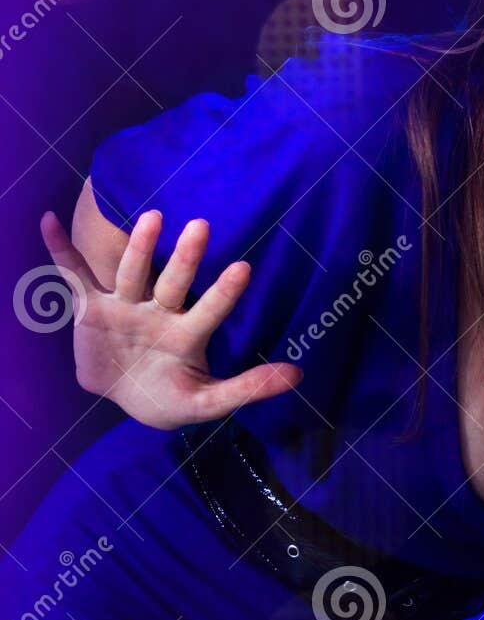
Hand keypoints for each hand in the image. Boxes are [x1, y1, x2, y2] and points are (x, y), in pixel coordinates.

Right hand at [38, 208, 301, 429]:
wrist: (123, 398)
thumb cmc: (170, 398)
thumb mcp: (207, 402)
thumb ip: (247, 389)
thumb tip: (298, 376)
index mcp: (188, 335)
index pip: (210, 310)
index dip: (224, 292)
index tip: (243, 267)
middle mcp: (159, 313)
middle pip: (173, 282)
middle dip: (186, 257)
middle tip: (201, 225)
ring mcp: (126, 308)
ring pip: (132, 273)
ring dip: (140, 248)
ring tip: (153, 218)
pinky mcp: (92, 309)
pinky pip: (73, 277)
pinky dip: (60, 252)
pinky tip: (48, 222)